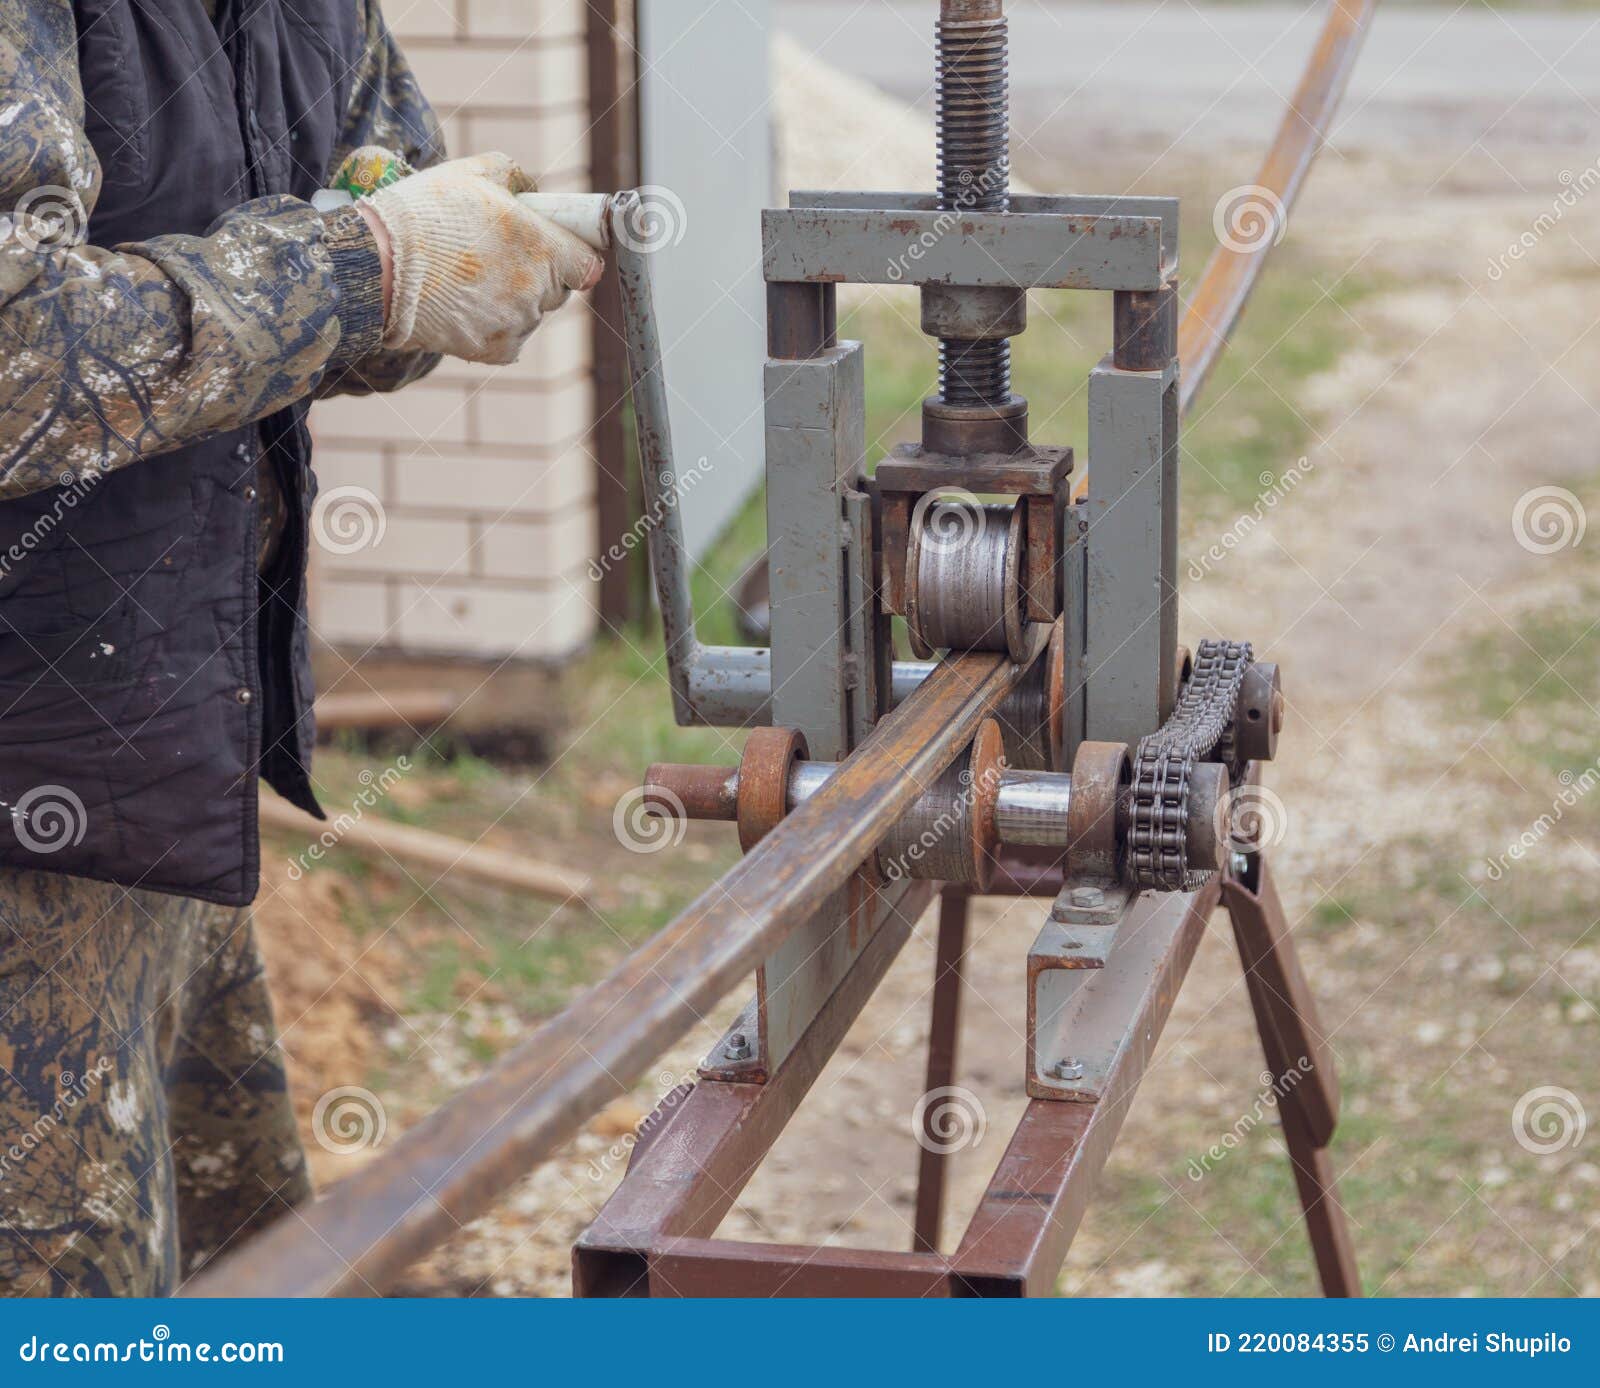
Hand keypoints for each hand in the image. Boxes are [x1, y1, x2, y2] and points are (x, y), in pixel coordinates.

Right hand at [360, 152, 604, 364]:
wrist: (378, 267)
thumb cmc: (423, 215)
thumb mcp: (470, 173)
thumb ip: (513, 175)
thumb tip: (533, 188)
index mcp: (541, 246)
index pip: (588, 264)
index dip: (576, 256)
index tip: (561, 251)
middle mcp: (537, 289)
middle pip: (558, 289)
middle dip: (538, 275)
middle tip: (495, 258)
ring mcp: (517, 323)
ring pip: (531, 314)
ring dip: (512, 301)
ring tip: (467, 279)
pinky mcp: (496, 349)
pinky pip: (510, 340)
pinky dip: (493, 327)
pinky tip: (463, 305)